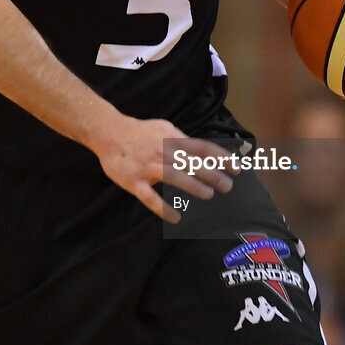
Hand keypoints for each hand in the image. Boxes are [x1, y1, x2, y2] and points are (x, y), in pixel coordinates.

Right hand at [94, 115, 237, 222]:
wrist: (108, 133)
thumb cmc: (140, 132)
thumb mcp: (163, 128)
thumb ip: (181, 139)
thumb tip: (202, 151)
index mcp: (171, 138)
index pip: (201, 148)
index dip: (220, 158)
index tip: (235, 168)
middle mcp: (162, 151)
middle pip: (191, 162)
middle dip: (211, 174)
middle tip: (227, 186)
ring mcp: (147, 167)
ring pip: (173, 176)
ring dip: (192, 186)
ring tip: (208, 195)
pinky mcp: (134, 181)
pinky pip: (150, 197)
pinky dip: (163, 208)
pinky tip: (176, 217)